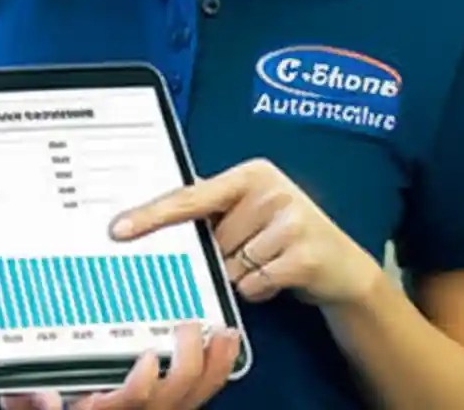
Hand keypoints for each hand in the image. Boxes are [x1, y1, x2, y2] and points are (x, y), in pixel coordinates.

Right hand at [0, 323, 240, 409]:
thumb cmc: (56, 409)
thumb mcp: (29, 408)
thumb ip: (26, 402)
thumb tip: (42, 395)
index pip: (132, 403)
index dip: (143, 385)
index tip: (147, 357)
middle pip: (173, 397)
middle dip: (188, 362)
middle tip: (187, 326)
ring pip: (196, 396)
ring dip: (214, 363)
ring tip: (222, 331)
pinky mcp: (174, 406)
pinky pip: (204, 393)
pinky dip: (220, 368)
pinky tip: (227, 343)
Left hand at [110, 158, 382, 305]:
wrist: (343, 268)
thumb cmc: (282, 238)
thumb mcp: (249, 213)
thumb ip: (211, 211)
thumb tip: (153, 221)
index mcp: (250, 174)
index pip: (189, 197)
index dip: (151, 215)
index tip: (119, 229)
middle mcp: (271, 189)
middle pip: (210, 240)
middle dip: (222, 255)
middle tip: (252, 250)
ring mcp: (291, 219)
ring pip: (231, 265)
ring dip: (243, 274)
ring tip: (270, 262)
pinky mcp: (305, 253)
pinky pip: (254, 283)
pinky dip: (260, 289)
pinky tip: (280, 277)